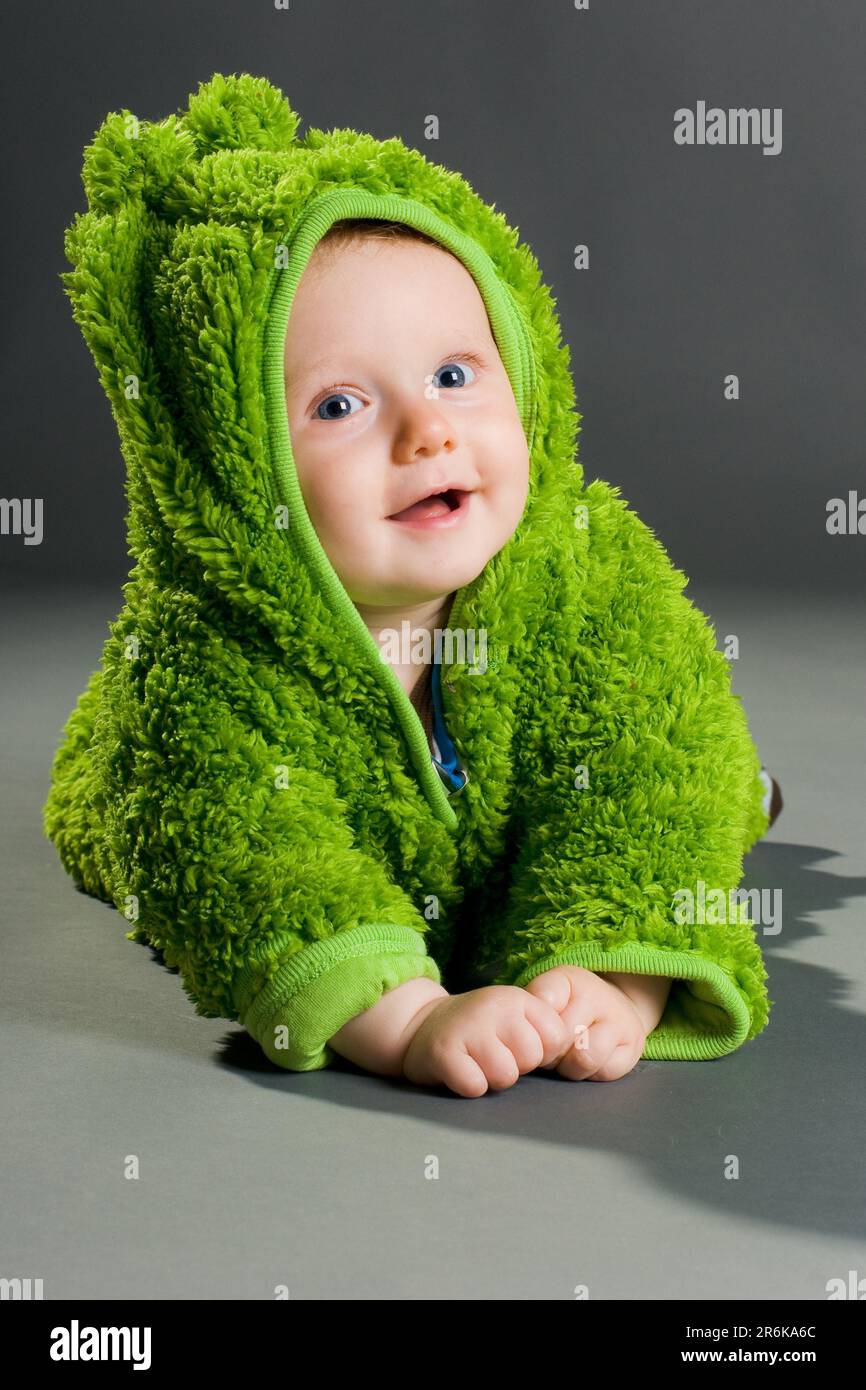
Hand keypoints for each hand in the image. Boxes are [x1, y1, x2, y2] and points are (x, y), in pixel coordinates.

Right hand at [401, 985, 570, 1097]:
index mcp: (518, 998)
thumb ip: (542, 1030)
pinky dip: (469, 1085)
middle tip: (492, 1054)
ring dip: (492, 1079)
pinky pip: (475, 1085)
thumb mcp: (512, 1016)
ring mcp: (468, 1027)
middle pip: (532, 1059)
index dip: (542, 1052)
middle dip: (516, 1066)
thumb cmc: (478, 1029)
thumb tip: (575, 1053)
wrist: (421, 1026)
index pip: (557, 1038)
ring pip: (505, 1076)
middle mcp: (494, 1007)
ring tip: (476, 1062)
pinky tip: (460, 1070)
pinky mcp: (443, 1052)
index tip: (519, 1047)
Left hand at [523, 966, 647, 1080]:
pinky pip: (603, 1071)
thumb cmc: (568, 1009)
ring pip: (583, 1057)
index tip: (533, 1030)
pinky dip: (591, 1073)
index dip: (533, 1027)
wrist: (615, 1010)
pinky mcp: (633, 1047)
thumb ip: (529, 1008)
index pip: (542, 1002)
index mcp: (568, 978)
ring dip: (568, 1066)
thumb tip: (519, 1034)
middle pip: (559, 1037)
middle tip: (548, 1049)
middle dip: (547, 1052)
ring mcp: (618, 1019)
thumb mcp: (545, 998)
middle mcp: (596, 994)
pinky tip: (587, 1062)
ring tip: (566, 1057)